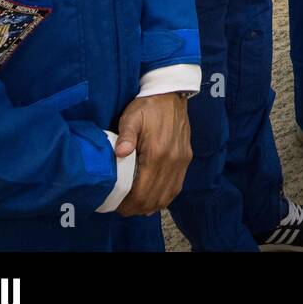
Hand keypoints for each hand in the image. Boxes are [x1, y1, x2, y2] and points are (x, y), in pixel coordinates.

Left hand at [113, 92, 192, 215]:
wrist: (171, 94)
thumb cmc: (147, 107)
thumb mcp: (132, 118)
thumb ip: (126, 136)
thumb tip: (120, 153)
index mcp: (157, 153)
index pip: (143, 191)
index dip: (129, 204)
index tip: (116, 206)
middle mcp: (172, 161)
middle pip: (155, 197)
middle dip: (137, 208)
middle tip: (122, 208)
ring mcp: (181, 161)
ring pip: (167, 195)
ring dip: (151, 205)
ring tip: (136, 206)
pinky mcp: (186, 159)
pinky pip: (176, 186)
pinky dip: (164, 197)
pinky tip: (154, 199)